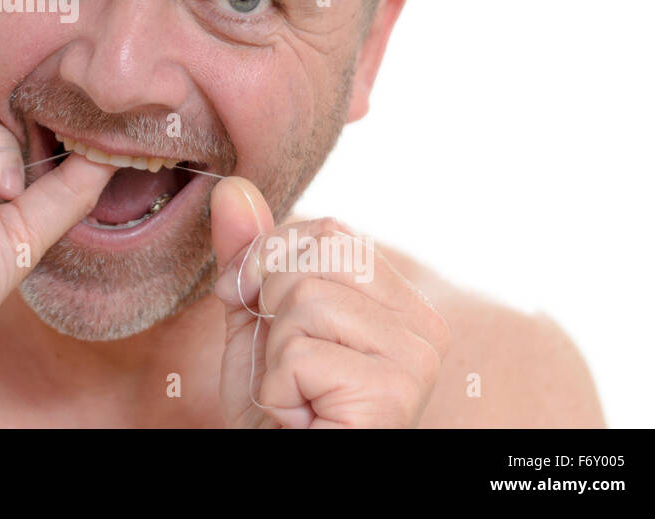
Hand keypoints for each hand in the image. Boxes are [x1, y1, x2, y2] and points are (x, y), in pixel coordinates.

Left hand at [210, 177, 449, 427]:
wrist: (286, 469)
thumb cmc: (279, 410)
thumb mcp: (253, 321)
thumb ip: (248, 255)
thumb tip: (231, 186)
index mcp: (399, 300)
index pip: (326, 229)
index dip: (268, 264)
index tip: (261, 316)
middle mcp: (423, 326)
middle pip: (314, 255)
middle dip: (270, 307)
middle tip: (284, 365)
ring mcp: (415, 360)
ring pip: (304, 300)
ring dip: (273, 355)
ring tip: (297, 393)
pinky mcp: (394, 394)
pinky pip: (299, 352)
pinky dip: (278, 390)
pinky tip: (302, 418)